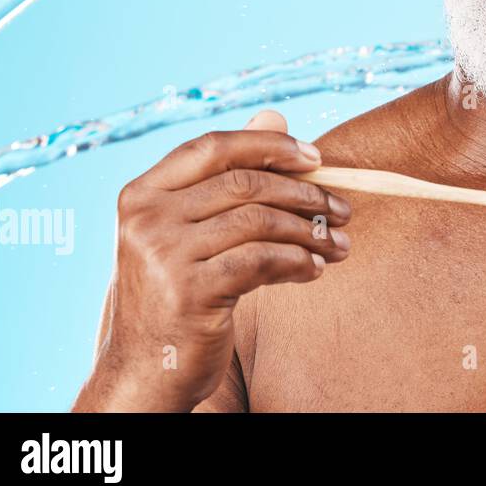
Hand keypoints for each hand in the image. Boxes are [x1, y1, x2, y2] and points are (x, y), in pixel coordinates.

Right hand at [73, 110, 350, 411]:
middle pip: (244, 183)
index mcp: (141, 193)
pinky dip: (298, 262)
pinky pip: (262, 261)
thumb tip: (275, 115)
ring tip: (339, 244)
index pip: (212, 146)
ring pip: (259, 222)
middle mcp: (145, 218)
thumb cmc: (177, 292)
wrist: (145, 371)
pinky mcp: (189, 291)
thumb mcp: (191, 231)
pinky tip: (314, 270)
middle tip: (344, 209)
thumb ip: (227, 176)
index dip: (269, 145)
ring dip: (311, 232)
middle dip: (305, 193)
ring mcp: (163, 254)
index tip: (316, 157)